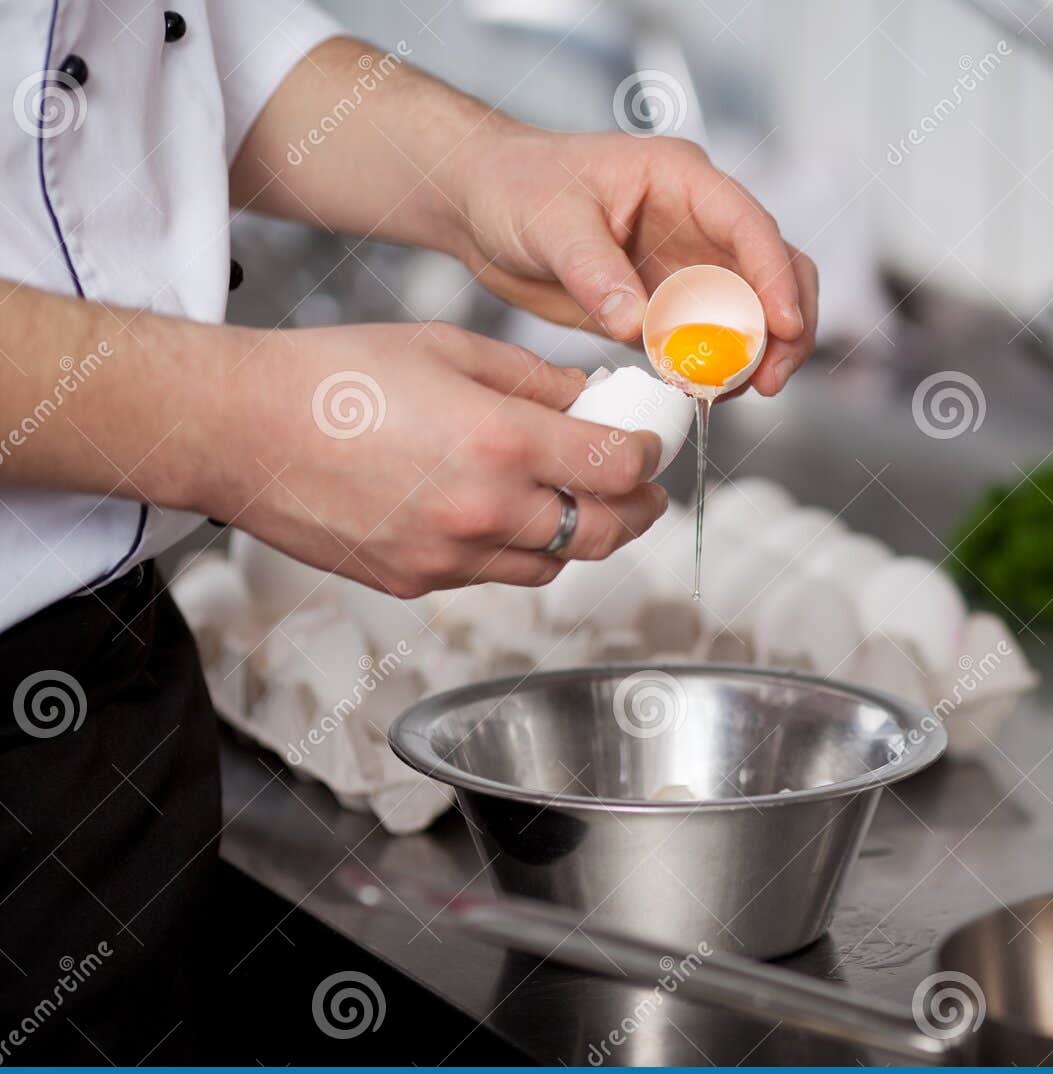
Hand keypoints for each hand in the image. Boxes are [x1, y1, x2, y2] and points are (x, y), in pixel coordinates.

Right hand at [201, 322, 668, 596]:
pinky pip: (492, 577)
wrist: (239, 430)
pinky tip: (502, 516)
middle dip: (636, 511)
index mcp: (501, 443)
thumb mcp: (449, 349)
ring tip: (574, 503)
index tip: (650, 445)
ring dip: (577, 536)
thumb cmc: (333, 377)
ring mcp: (449, 557)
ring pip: (553, 565)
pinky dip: (513, 552)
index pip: (619, 468)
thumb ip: (534, 380)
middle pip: (604, 532)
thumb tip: (590, 399)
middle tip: (643, 492)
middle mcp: (484, 511)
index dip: (649, 457)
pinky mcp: (415, 582)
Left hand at [452, 129, 818, 396]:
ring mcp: (689, 265)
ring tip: (740, 393)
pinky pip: (712, 340)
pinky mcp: (670, 306)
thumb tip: (639, 323)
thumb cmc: (517, 185)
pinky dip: (718, 369)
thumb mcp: (551, 222)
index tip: (784, 325)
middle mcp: (698, 220)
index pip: (749, 226)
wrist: (484, 208)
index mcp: (681, 178)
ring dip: (758, 354)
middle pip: (775, 269)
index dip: (774, 276)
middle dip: (786, 325)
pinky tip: (704, 391)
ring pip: (754, 310)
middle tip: (772, 377)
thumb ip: (596, 271)